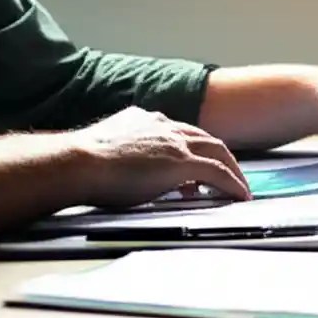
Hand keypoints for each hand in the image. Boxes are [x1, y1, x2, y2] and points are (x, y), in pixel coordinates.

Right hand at [71, 106, 251, 207]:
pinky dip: (232, 183)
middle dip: (219, 156)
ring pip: (216, 150)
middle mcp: (162, 125)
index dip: (191, 149)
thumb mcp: (107, 153)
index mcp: (143, 120)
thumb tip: (128, 174)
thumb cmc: (80, 164)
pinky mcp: (181, 162)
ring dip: (231, 170)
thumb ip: (124, 158)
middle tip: (228, 174)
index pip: (178, 132)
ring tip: (238, 187)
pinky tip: (239, 196)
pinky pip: (218, 172)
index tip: (196, 167)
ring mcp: (174, 142)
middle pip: (203, 138)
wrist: (77, 162)